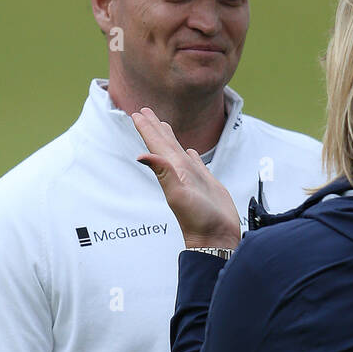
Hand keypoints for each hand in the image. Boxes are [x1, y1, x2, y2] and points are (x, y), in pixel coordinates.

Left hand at [132, 106, 240, 251]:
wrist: (216, 240)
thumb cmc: (198, 221)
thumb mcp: (178, 194)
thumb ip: (163, 172)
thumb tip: (141, 156)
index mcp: (172, 171)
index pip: (156, 145)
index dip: (147, 129)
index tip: (137, 113)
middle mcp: (180, 173)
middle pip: (165, 144)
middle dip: (155, 127)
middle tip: (145, 111)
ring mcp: (193, 179)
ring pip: (179, 152)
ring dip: (170, 138)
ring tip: (163, 125)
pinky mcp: (207, 184)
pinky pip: (196, 164)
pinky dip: (191, 155)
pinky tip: (190, 152)